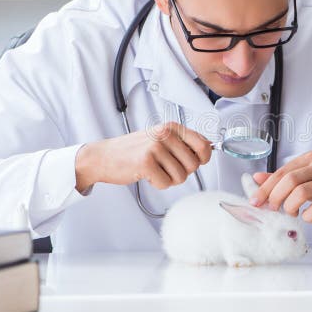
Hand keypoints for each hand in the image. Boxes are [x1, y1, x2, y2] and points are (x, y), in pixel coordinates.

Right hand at [75, 122, 211, 191]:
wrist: (104, 157)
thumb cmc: (134, 150)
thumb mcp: (161, 139)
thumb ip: (183, 144)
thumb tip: (208, 151)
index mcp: (172, 127)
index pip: (204, 145)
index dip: (203, 159)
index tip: (193, 162)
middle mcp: (165, 134)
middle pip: (194, 165)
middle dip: (182, 172)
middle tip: (166, 167)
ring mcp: (155, 147)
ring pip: (181, 176)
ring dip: (169, 179)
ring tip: (155, 170)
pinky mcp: (146, 162)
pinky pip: (166, 184)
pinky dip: (158, 184)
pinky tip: (147, 174)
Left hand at [249, 151, 311, 222]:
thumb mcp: (305, 178)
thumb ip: (282, 178)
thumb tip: (256, 178)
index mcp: (310, 159)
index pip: (282, 171)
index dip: (265, 188)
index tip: (255, 201)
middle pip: (290, 180)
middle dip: (276, 197)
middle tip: (273, 209)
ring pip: (301, 193)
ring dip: (290, 207)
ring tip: (292, 213)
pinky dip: (307, 216)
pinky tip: (308, 216)